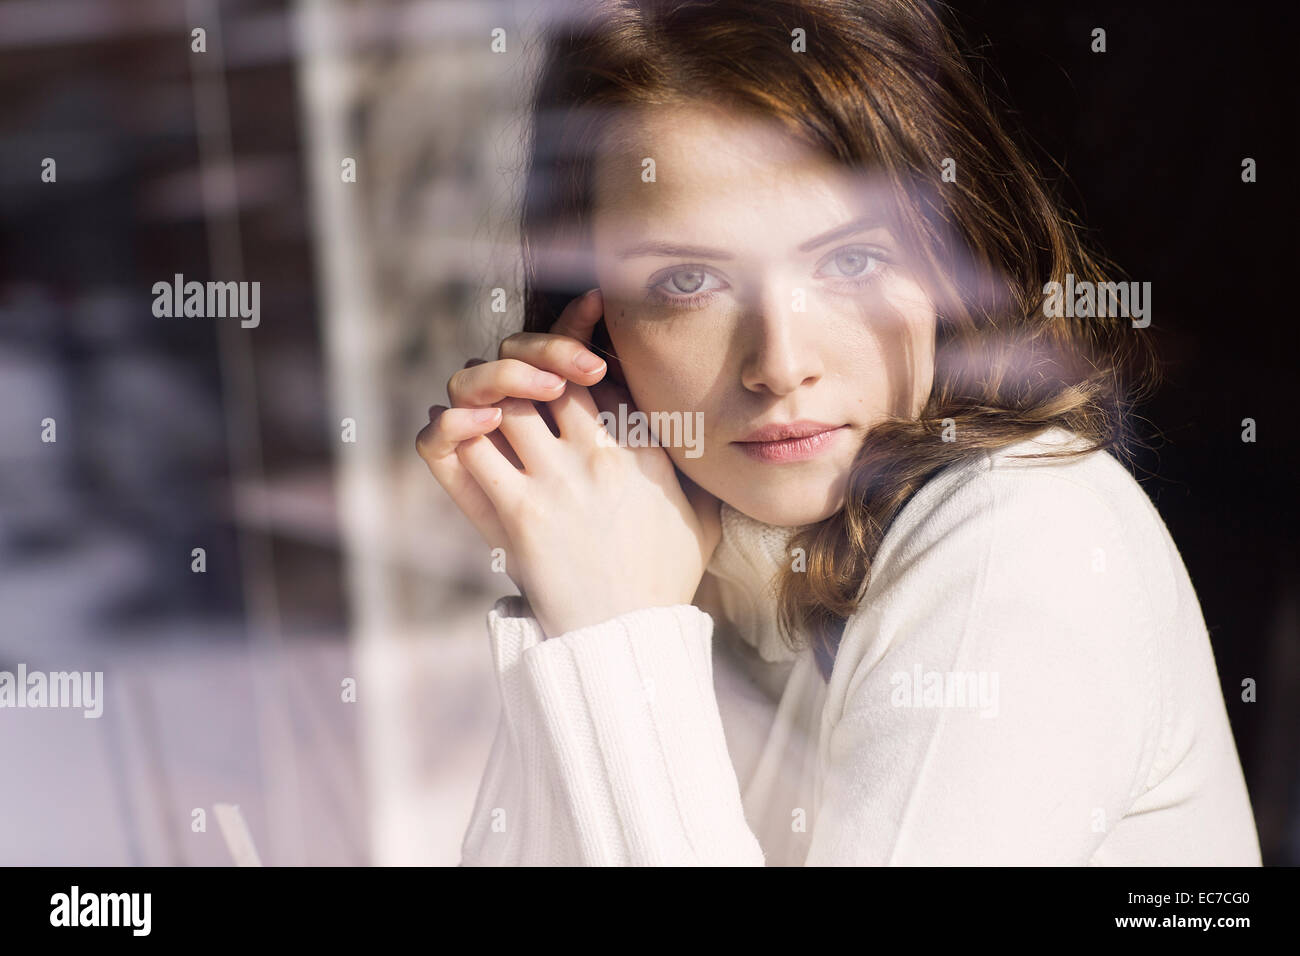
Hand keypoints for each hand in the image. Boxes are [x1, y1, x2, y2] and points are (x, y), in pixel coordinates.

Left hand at [417, 289, 722, 636]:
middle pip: (548, 371)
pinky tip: (456, 428)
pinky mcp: (516, 516)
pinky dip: (452, 429)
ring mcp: (555, 483)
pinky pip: (467, 448)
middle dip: (523, 365)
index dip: (572, 357)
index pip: (600, 371)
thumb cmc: (663, 584)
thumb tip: (713, 451)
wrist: (627, 641)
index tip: (558, 375)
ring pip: (504, 400)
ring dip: (483, 394)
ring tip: (480, 405)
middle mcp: (599, 456)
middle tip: (511, 385)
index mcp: (644, 451)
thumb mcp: (702, 522)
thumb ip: (701, 477)